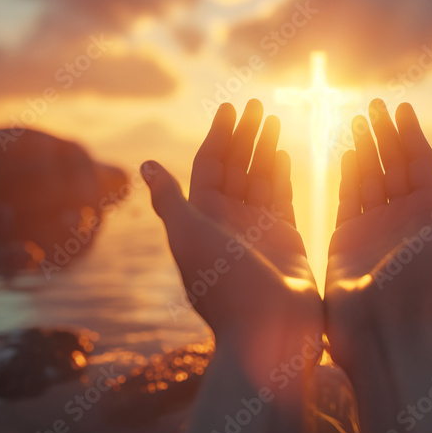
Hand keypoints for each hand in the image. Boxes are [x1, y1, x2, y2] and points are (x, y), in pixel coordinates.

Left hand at [141, 99, 321, 357]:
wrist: (267, 329)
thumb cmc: (224, 284)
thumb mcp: (189, 236)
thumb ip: (170, 199)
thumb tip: (145, 165)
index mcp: (204, 217)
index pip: (211, 165)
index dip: (220, 135)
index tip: (230, 107)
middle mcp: (230, 221)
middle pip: (237, 166)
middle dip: (245, 135)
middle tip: (255, 103)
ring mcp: (259, 229)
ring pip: (261, 178)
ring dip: (265, 148)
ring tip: (273, 118)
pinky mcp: (286, 239)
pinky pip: (282, 198)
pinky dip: (283, 175)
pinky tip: (285, 153)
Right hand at [325, 99, 431, 371]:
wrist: (389, 333)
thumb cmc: (430, 287)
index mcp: (431, 217)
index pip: (420, 165)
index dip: (410, 135)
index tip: (401, 107)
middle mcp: (402, 221)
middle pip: (392, 166)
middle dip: (384, 135)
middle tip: (374, 104)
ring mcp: (373, 230)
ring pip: (368, 179)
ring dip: (363, 148)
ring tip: (357, 119)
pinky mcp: (346, 242)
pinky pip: (346, 200)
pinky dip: (346, 176)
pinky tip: (344, 152)